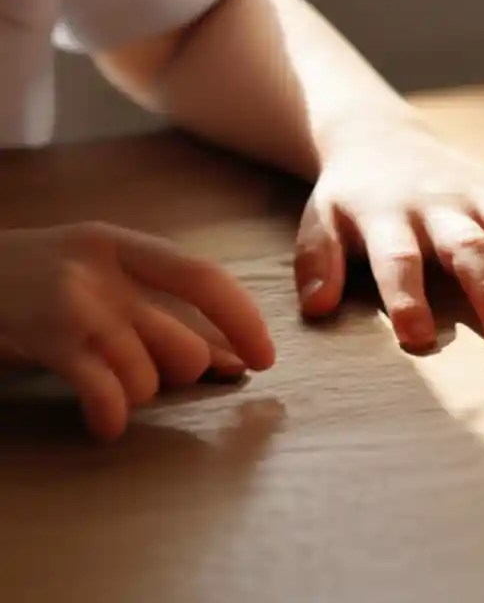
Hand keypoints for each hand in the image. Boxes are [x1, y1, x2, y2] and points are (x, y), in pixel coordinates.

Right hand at [0, 224, 275, 441]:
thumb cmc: (32, 285)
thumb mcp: (99, 278)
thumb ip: (162, 310)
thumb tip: (235, 360)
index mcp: (124, 245)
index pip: (206, 278)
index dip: (244, 321)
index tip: (264, 360)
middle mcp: (103, 268)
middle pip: (183, 340)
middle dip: (183, 372)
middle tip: (156, 373)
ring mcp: (73, 303)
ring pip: (149, 372)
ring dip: (140, 392)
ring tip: (111, 386)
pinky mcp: (46, 340)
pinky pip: (106, 391)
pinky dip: (113, 415)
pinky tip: (107, 425)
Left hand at [295, 114, 483, 348]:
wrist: (382, 138)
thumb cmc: (353, 196)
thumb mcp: (320, 221)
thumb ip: (319, 261)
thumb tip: (317, 307)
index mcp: (389, 216)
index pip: (397, 258)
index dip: (406, 296)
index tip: (419, 337)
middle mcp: (443, 206)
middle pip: (470, 247)